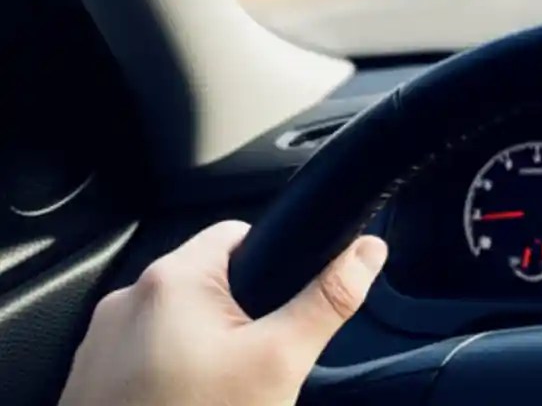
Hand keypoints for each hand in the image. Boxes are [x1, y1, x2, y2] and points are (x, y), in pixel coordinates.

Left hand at [58, 221, 387, 405]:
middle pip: (210, 282)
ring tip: (219, 392)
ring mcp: (102, 340)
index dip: (274, 267)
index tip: (281, 310)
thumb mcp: (280, 361)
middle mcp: (127, 299)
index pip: (239, 235)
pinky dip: (171, 373)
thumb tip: (366, 252)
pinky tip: (189, 403)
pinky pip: (146, 355)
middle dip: (241, 317)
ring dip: (204, 345)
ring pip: (178, 322)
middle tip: (254, 365)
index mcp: (172, 278)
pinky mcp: (92, 376)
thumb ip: (327, 299)